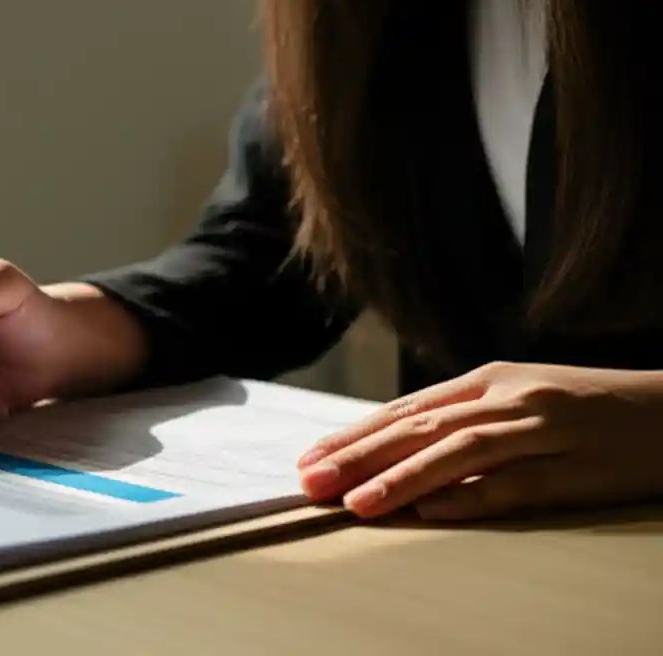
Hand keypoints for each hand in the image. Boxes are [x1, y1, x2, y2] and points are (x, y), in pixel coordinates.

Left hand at [296, 361, 662, 520]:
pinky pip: (518, 485)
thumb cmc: (586, 409)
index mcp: (489, 381)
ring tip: (356, 503)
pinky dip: (472, 497)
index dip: (354, 435)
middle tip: (310, 482)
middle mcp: (509, 399)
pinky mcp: (578, 468)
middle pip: (421, 429)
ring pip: (460, 454)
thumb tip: (392, 451)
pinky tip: (431, 512)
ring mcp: (544, 431)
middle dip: (359, 457)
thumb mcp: (518, 399)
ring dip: (402, 479)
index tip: (308, 459)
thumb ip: (460, 420)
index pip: (407, 410)